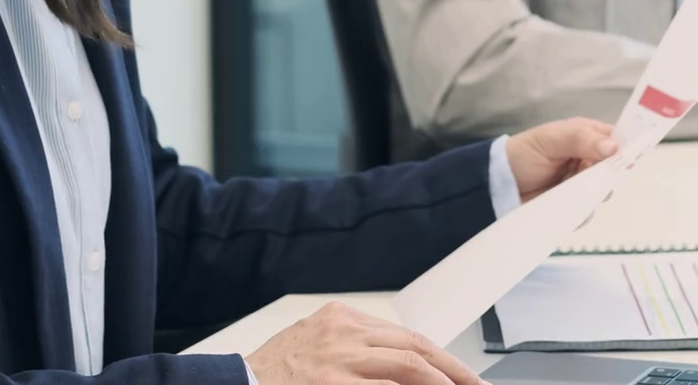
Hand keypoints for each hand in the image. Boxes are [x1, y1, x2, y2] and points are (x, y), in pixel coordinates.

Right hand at [246, 301, 482, 384]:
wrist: (234, 383)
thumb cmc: (272, 375)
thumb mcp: (314, 346)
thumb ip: (355, 351)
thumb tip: (404, 369)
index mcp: (340, 318)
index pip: (405, 337)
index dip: (440, 358)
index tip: (462, 375)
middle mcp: (343, 332)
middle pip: (415, 348)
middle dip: (454, 371)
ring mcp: (338, 359)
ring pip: (409, 367)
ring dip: (441, 383)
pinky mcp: (330, 384)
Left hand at [504, 117, 617, 201]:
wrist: (501, 184)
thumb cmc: (524, 153)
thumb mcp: (550, 139)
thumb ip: (581, 139)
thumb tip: (614, 147)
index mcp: (587, 137)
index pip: (618, 139)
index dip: (626, 148)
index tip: (629, 160)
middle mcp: (589, 160)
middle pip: (615, 170)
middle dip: (608, 175)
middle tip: (588, 175)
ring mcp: (583, 184)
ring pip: (604, 192)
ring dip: (594, 194)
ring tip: (574, 190)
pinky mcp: (575, 205)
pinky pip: (589, 212)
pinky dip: (582, 212)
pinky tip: (568, 206)